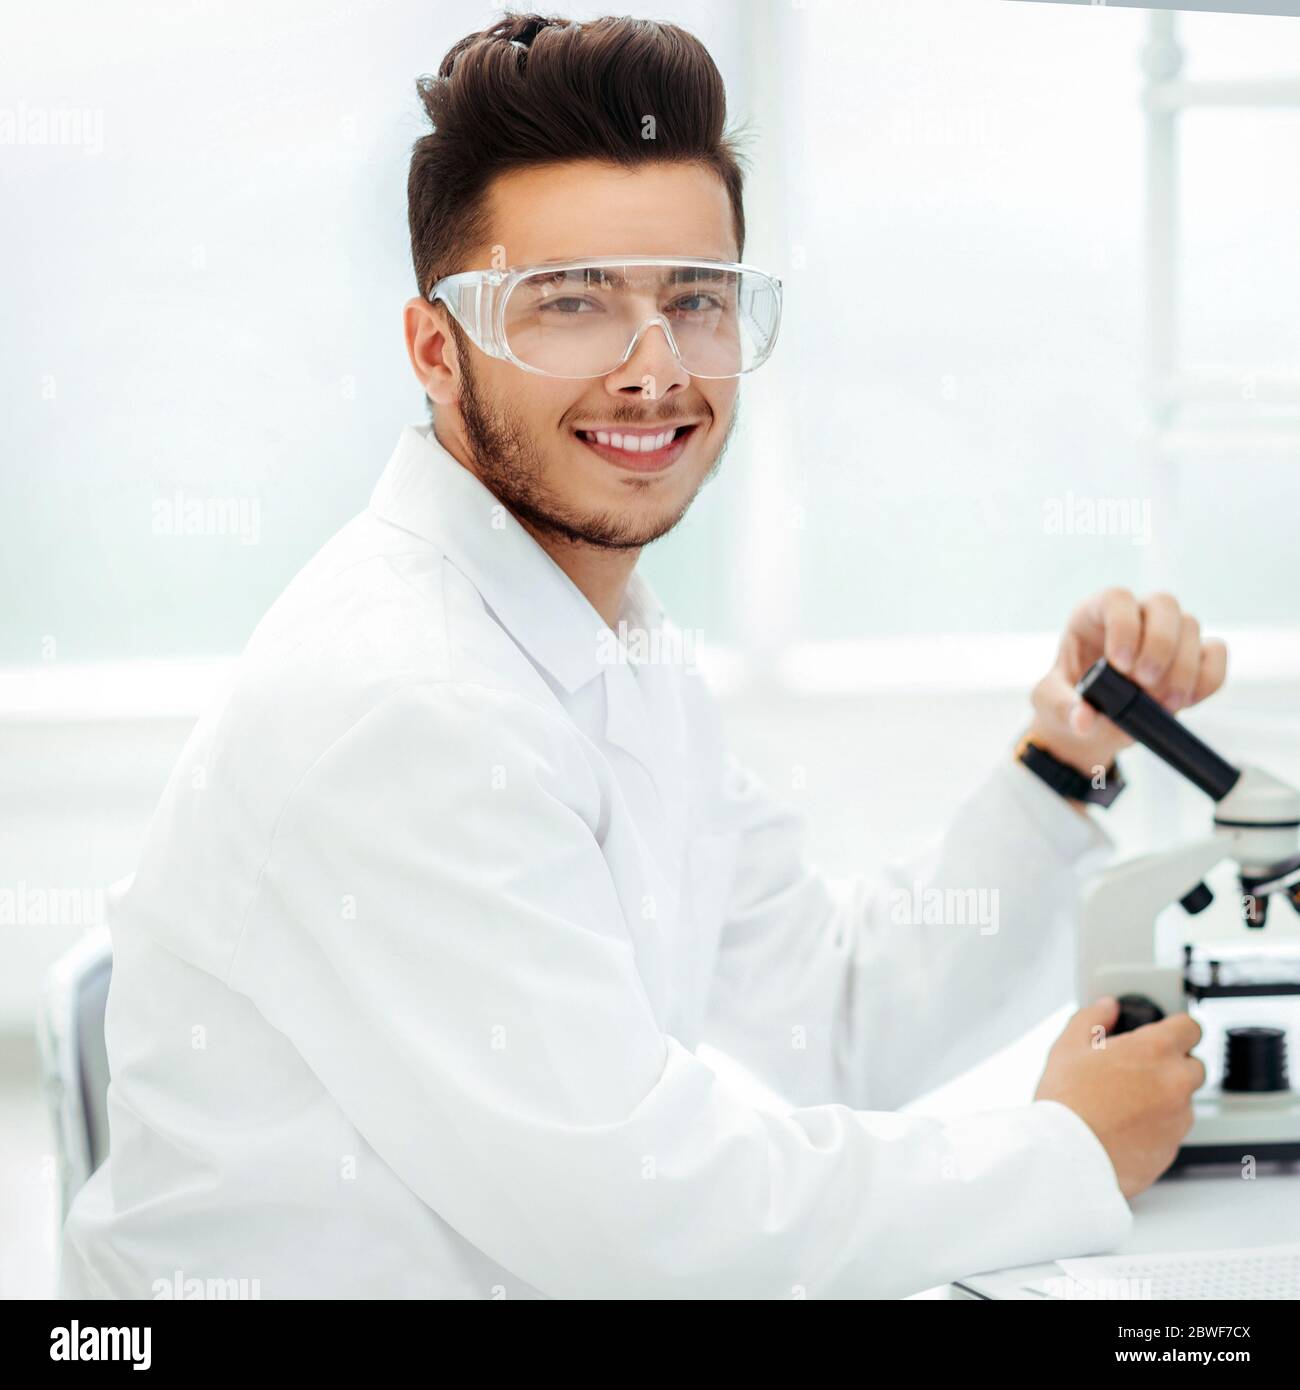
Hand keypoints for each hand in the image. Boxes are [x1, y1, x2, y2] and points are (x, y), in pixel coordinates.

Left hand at [1024, 588, 1227, 777]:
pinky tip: (1186, 702)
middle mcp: (1134, 616)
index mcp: (1094, 615)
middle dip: (1159, 645)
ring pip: (1191, 626)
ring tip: (1160, 704)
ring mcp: (1166, 633)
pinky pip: (1215, 653)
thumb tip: (1084, 720)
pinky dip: (1207, 678)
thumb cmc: (1068, 702)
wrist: (1093, 723)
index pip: (1117, 598)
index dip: (1124, 626)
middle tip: (1144, 684)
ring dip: (1182, 668)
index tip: (1119, 665)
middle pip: (1163, 603)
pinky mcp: (1192, 656)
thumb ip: (1064, 709)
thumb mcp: (1052, 705)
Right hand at [1034, 998, 1206, 1199]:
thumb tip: (1106, 1008)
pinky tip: (1125, 1127)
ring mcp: (1178, 1119)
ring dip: (1164, 1098)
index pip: (1191, 1027)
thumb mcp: (1067, 1047)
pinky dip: (1156, 1127)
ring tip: (1124, 1103)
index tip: (1167, 1032)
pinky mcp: (1172, 1150)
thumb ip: (1092, 1019)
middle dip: (1172, 1064)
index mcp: (1155, 1051)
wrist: (1067, 1157)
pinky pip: (1171, 1131)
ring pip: (1183, 1101)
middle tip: (1139, 1070)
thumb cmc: (1067, 1103)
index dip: (1177, 1028)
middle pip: (1194, 1065)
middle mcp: (1175, 1083)